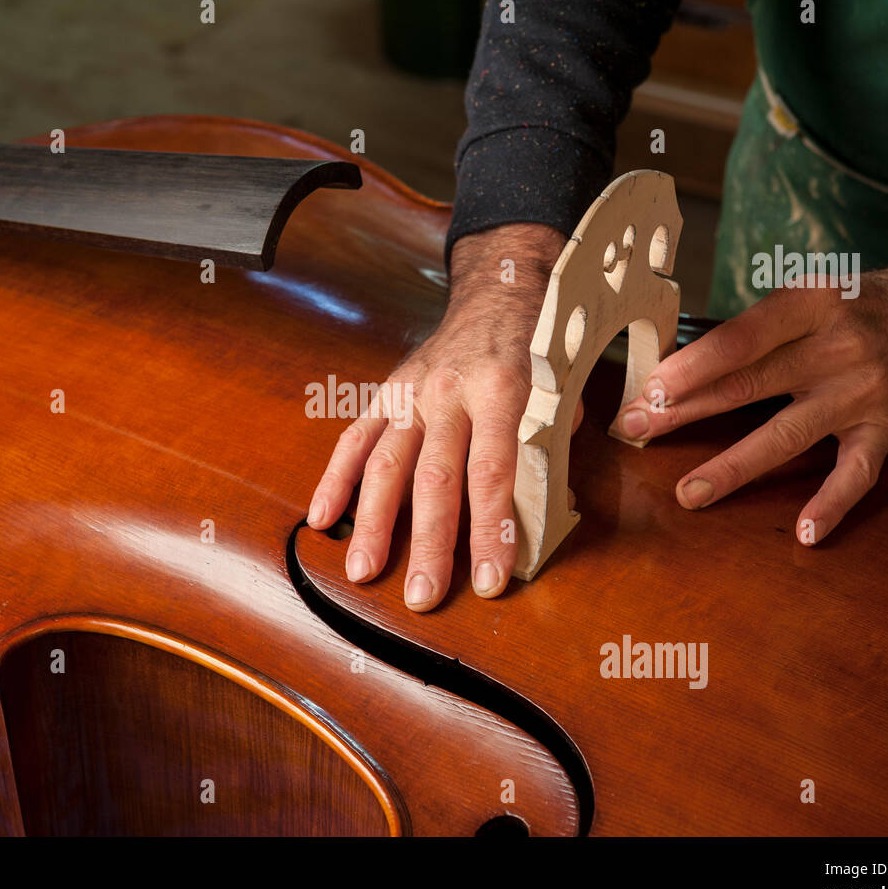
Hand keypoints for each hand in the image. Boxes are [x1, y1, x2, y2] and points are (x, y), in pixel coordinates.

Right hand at [307, 223, 566, 610]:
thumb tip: (539, 517)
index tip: (487, 579)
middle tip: (421, 596)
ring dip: (372, 522)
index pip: (493, 471)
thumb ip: (550, 449)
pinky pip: (354, 439)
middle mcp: (449, 391)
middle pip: (433, 477)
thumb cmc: (538, 349)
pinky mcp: (387, 393)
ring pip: (385, 462)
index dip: (490, 528)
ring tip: (363, 572)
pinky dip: (335, 480)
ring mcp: (412, 393)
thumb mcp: (564, 391)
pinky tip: (323, 519)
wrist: (499, 292)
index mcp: (502, 388)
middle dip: (426, 542)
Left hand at [611, 257, 887, 543]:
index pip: (741, 340)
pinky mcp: (885, 430)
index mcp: (810, 304)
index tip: (650, 390)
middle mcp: (838, 348)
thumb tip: (673, 374)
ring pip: (789, 435)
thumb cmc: (848, 307)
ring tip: (689, 493)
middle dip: (686, 412)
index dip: (692, 367)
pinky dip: (833, 504)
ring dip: (734, 467)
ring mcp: (862, 393)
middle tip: (636, 430)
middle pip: (750, 386)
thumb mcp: (803, 295)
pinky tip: (805, 533)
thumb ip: (749, 332)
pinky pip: (857, 474)